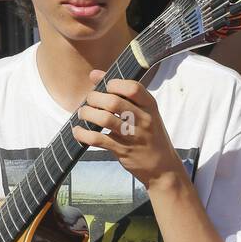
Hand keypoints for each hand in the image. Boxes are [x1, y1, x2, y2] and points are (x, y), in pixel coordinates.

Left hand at [72, 70, 182, 188]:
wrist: (162, 167)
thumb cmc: (149, 135)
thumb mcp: (144, 112)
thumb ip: (122, 93)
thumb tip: (94, 74)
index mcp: (150, 106)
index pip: (133, 88)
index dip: (114, 83)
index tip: (106, 87)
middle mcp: (143, 120)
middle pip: (114, 102)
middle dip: (95, 98)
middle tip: (89, 101)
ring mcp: (133, 136)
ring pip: (104, 119)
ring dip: (87, 114)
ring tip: (83, 114)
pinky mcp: (123, 151)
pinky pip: (98, 139)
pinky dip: (84, 134)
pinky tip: (78, 131)